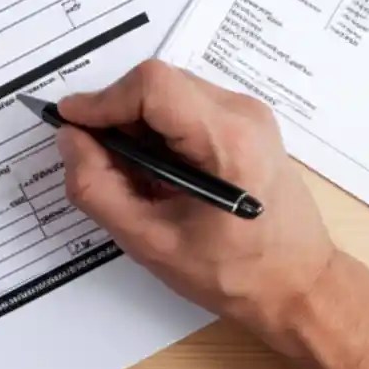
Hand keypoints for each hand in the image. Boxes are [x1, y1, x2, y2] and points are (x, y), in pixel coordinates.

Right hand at [56, 60, 334, 349]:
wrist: (299, 284)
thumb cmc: (232, 273)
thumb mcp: (149, 242)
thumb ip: (97, 188)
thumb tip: (70, 139)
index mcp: (228, 143)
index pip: (153, 86)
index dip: (103, 100)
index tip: (70, 123)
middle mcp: (243, 114)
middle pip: (158, 83)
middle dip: (116, 114)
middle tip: (100, 159)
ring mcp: (249, 114)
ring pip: (168, 90)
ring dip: (136, 122)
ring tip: (132, 172)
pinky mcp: (246, 120)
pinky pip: (185, 103)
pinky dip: (157, 127)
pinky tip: (158, 170)